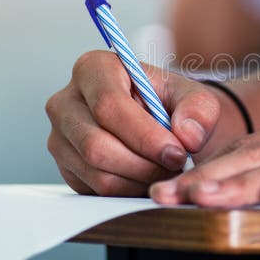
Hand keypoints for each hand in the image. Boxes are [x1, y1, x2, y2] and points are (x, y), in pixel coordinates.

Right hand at [45, 51, 223, 196]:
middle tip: (175, 167)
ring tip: (166, 171)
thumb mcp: (195, 98)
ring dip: (139, 180)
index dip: (145, 135)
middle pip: (96, 144)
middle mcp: (66, 101)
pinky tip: (149, 178)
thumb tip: (186, 136)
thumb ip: (199, 110)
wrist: (162, 122)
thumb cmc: (173, 104)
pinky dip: (128, 190)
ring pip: (96, 172)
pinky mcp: (66, 166)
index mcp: (93, 69)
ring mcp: (60, 136)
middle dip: (143, 164)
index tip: (177, 153)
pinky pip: (94, 189)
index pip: (108, 105)